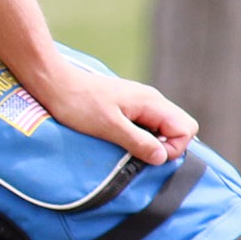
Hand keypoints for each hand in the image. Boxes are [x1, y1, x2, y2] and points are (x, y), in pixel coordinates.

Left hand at [37, 67, 197, 164]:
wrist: (53, 82)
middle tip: (138, 150)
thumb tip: (163, 157)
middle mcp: (151, 100)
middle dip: (166, 146)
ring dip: (150, 142)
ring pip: (163, 128)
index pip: (186, 129)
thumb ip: (139, 141)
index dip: (173, 147)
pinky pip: (147, 126)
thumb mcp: (109, 126)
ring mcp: (140, 103)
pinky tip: (120, 138)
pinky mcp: (127, 107)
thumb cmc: (78, 103)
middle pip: (179, 128)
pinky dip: (139, 136)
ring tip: (126, 144)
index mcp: (151, 102)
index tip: (146, 152)